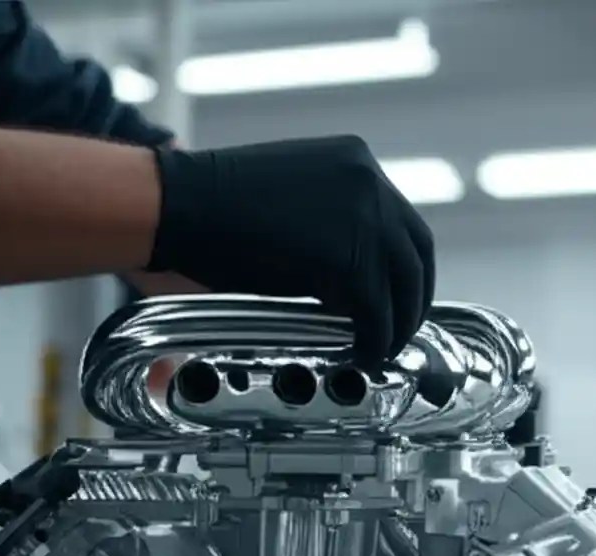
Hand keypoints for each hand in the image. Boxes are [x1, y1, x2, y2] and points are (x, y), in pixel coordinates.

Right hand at [146, 135, 434, 367]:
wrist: (178, 205)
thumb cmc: (219, 213)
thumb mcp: (295, 210)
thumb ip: (336, 234)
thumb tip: (357, 286)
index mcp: (357, 162)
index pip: (404, 223)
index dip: (406, 269)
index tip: (398, 298)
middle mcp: (370, 180)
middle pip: (417, 251)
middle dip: (412, 299)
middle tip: (398, 332)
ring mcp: (364, 212)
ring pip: (403, 282)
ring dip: (396, 323)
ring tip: (380, 349)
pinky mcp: (348, 251)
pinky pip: (376, 306)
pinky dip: (375, 336)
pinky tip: (362, 352)